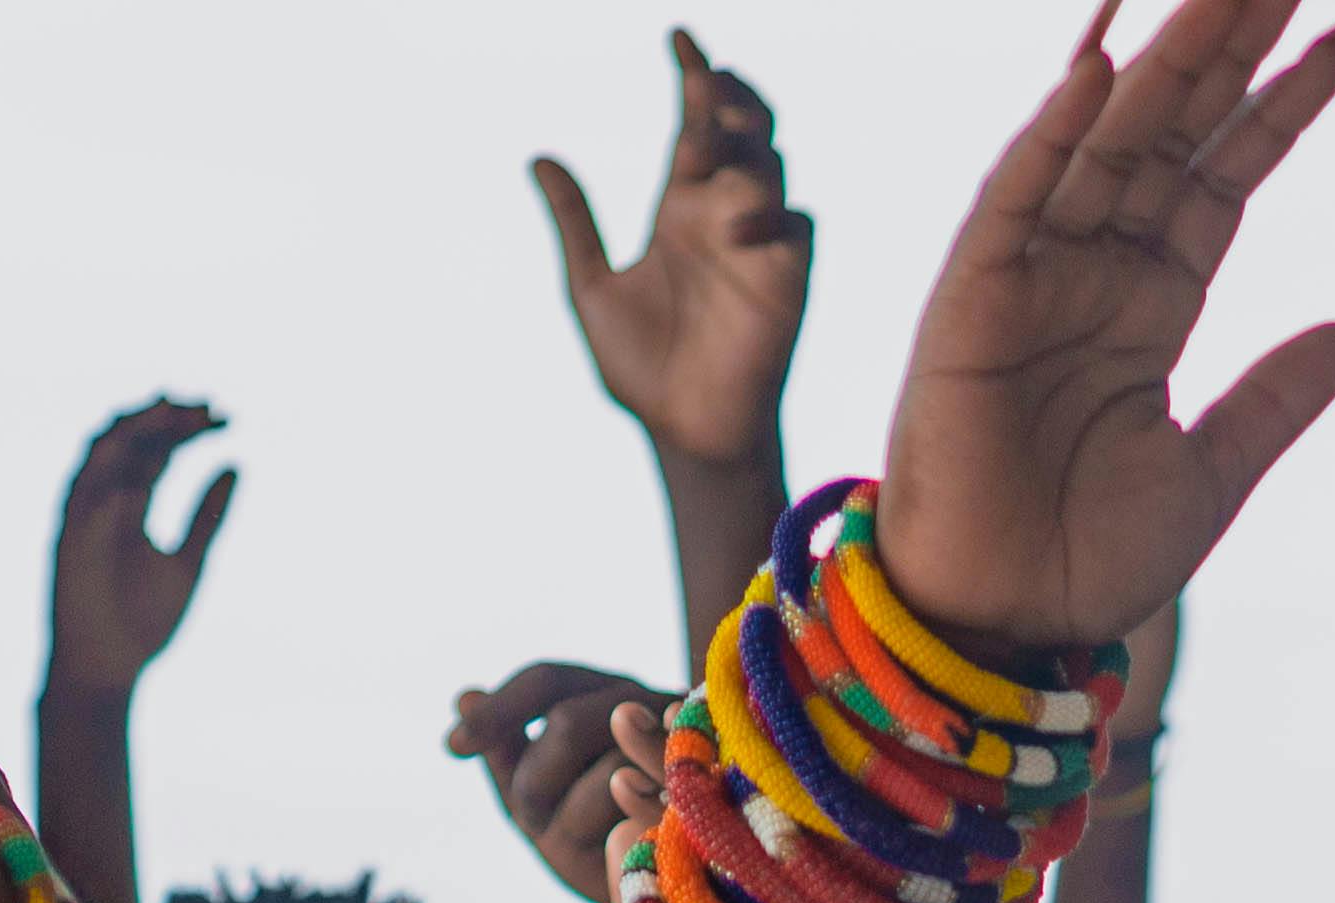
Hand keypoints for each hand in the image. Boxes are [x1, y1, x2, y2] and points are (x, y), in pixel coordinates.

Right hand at [46, 396, 236, 697]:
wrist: (108, 667)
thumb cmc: (144, 620)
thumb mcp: (190, 561)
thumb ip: (208, 515)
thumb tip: (235, 462)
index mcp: (133, 503)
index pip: (159, 449)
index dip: (188, 428)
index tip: (226, 416)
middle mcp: (105, 499)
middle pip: (132, 441)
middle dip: (167, 418)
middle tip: (206, 406)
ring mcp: (83, 515)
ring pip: (101, 454)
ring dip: (134, 430)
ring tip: (172, 412)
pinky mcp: (65, 539)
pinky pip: (81, 498)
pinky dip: (108, 477)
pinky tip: (141, 459)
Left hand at [453, 658, 660, 902]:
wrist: (679, 883)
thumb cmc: (600, 836)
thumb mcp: (543, 800)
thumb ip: (507, 753)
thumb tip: (464, 698)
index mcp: (599, 696)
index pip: (543, 682)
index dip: (500, 710)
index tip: (453, 747)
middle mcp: (643, 704)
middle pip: (568, 723)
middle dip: (536, 780)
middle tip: (533, 824)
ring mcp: (682, 743)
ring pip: (612, 767)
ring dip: (579, 818)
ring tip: (577, 845)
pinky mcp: (708, 791)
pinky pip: (655, 809)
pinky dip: (630, 825)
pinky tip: (619, 846)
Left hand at [537, 27, 812, 470]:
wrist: (684, 431)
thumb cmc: (639, 370)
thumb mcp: (590, 288)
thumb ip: (574, 223)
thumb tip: (538, 157)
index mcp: (677, 209)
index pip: (692, 127)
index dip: (692, 79)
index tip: (679, 37)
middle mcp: (722, 216)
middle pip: (742, 131)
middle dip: (732, 98)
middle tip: (706, 82)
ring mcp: (759, 245)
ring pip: (770, 166)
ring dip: (748, 143)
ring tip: (718, 135)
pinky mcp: (788, 280)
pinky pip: (795, 224)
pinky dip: (772, 211)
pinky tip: (738, 224)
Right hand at [872, 0, 1334, 662]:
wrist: (1006, 627)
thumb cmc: (1092, 555)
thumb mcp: (1220, 463)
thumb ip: (1292, 384)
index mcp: (1156, 295)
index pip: (1233, 169)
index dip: (1292, 99)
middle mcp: (1096, 262)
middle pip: (1179, 126)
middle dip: (1234, 42)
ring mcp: (1032, 271)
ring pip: (1108, 136)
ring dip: (1163, 56)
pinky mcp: (971, 300)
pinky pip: (1016, 197)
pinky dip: (1054, 133)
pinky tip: (1100, 65)